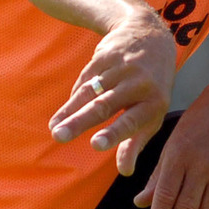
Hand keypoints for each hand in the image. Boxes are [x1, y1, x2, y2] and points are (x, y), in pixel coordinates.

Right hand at [49, 12, 175, 174]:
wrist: (151, 36)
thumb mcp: (153, 113)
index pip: (132, 120)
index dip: (114, 133)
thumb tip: (126, 172)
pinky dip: (74, 97)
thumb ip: (136, 142)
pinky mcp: (105, 56)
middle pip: (104, 105)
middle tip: (59, 137)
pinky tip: (63, 115)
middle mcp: (139, 83)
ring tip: (54, 129)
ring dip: (69, 111)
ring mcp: (121, 67)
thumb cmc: (152, 88)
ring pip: (89, 92)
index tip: (96, 145)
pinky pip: (85, 80)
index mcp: (155, 101)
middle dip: (80, 122)